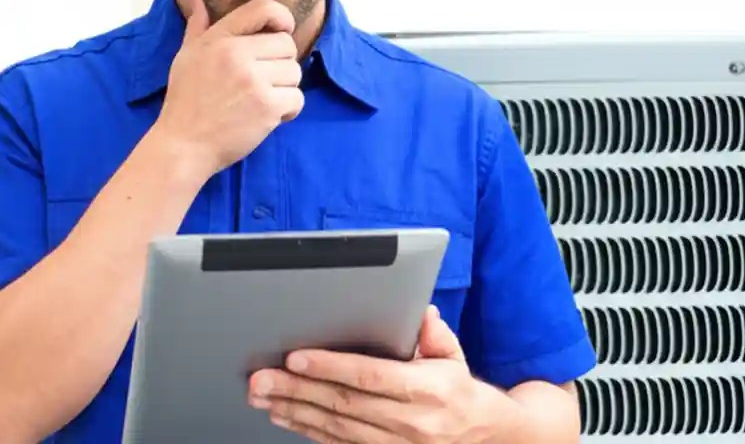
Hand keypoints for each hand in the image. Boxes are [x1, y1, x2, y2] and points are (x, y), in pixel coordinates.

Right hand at [153, 0, 304, 176]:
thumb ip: (197, 25)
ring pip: (295, 72)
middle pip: (286, 44)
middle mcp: (237, 55)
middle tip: (263, 80)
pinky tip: (269, 116)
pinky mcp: (267, 107)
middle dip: (280, 63)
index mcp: (219, 39)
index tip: (280, 32)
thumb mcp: (186, 56)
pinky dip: (288, 109)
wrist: (183, 145)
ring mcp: (253, 81)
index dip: (282, 18)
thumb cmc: (184, 101)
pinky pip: (297, 98)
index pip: (265, 8)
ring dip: (284, 88)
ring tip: (262, 100)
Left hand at [248, 306, 521, 442]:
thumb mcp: (454, 356)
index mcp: (429, 391)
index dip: (331, 367)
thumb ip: (434, 333)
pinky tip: (283, 415)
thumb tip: (420, 312)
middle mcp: (411, 423)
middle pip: (344, 404)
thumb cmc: (458, 390)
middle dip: (297, 389)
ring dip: (293, 410)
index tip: (296, 357)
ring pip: (335, 427)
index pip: (371, 377)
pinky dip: (307, 430)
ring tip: (261, 395)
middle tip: (260, 378)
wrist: (483, 439)